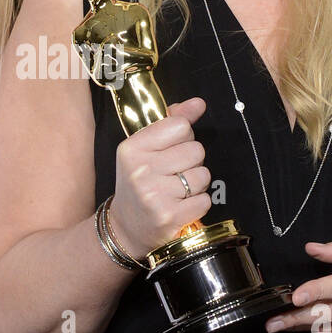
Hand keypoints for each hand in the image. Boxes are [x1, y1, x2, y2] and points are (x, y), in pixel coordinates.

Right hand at [109, 97, 211, 259]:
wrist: (127, 228)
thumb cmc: (140, 183)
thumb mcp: (146, 149)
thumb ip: (172, 122)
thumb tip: (198, 104)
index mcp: (132, 148)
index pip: (180, 126)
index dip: (183, 137)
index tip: (170, 150)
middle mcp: (140, 170)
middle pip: (196, 150)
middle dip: (191, 162)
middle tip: (173, 174)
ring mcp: (154, 195)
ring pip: (203, 174)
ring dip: (196, 183)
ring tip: (177, 191)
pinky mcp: (169, 216)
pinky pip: (204, 200)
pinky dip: (198, 204)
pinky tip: (181, 206)